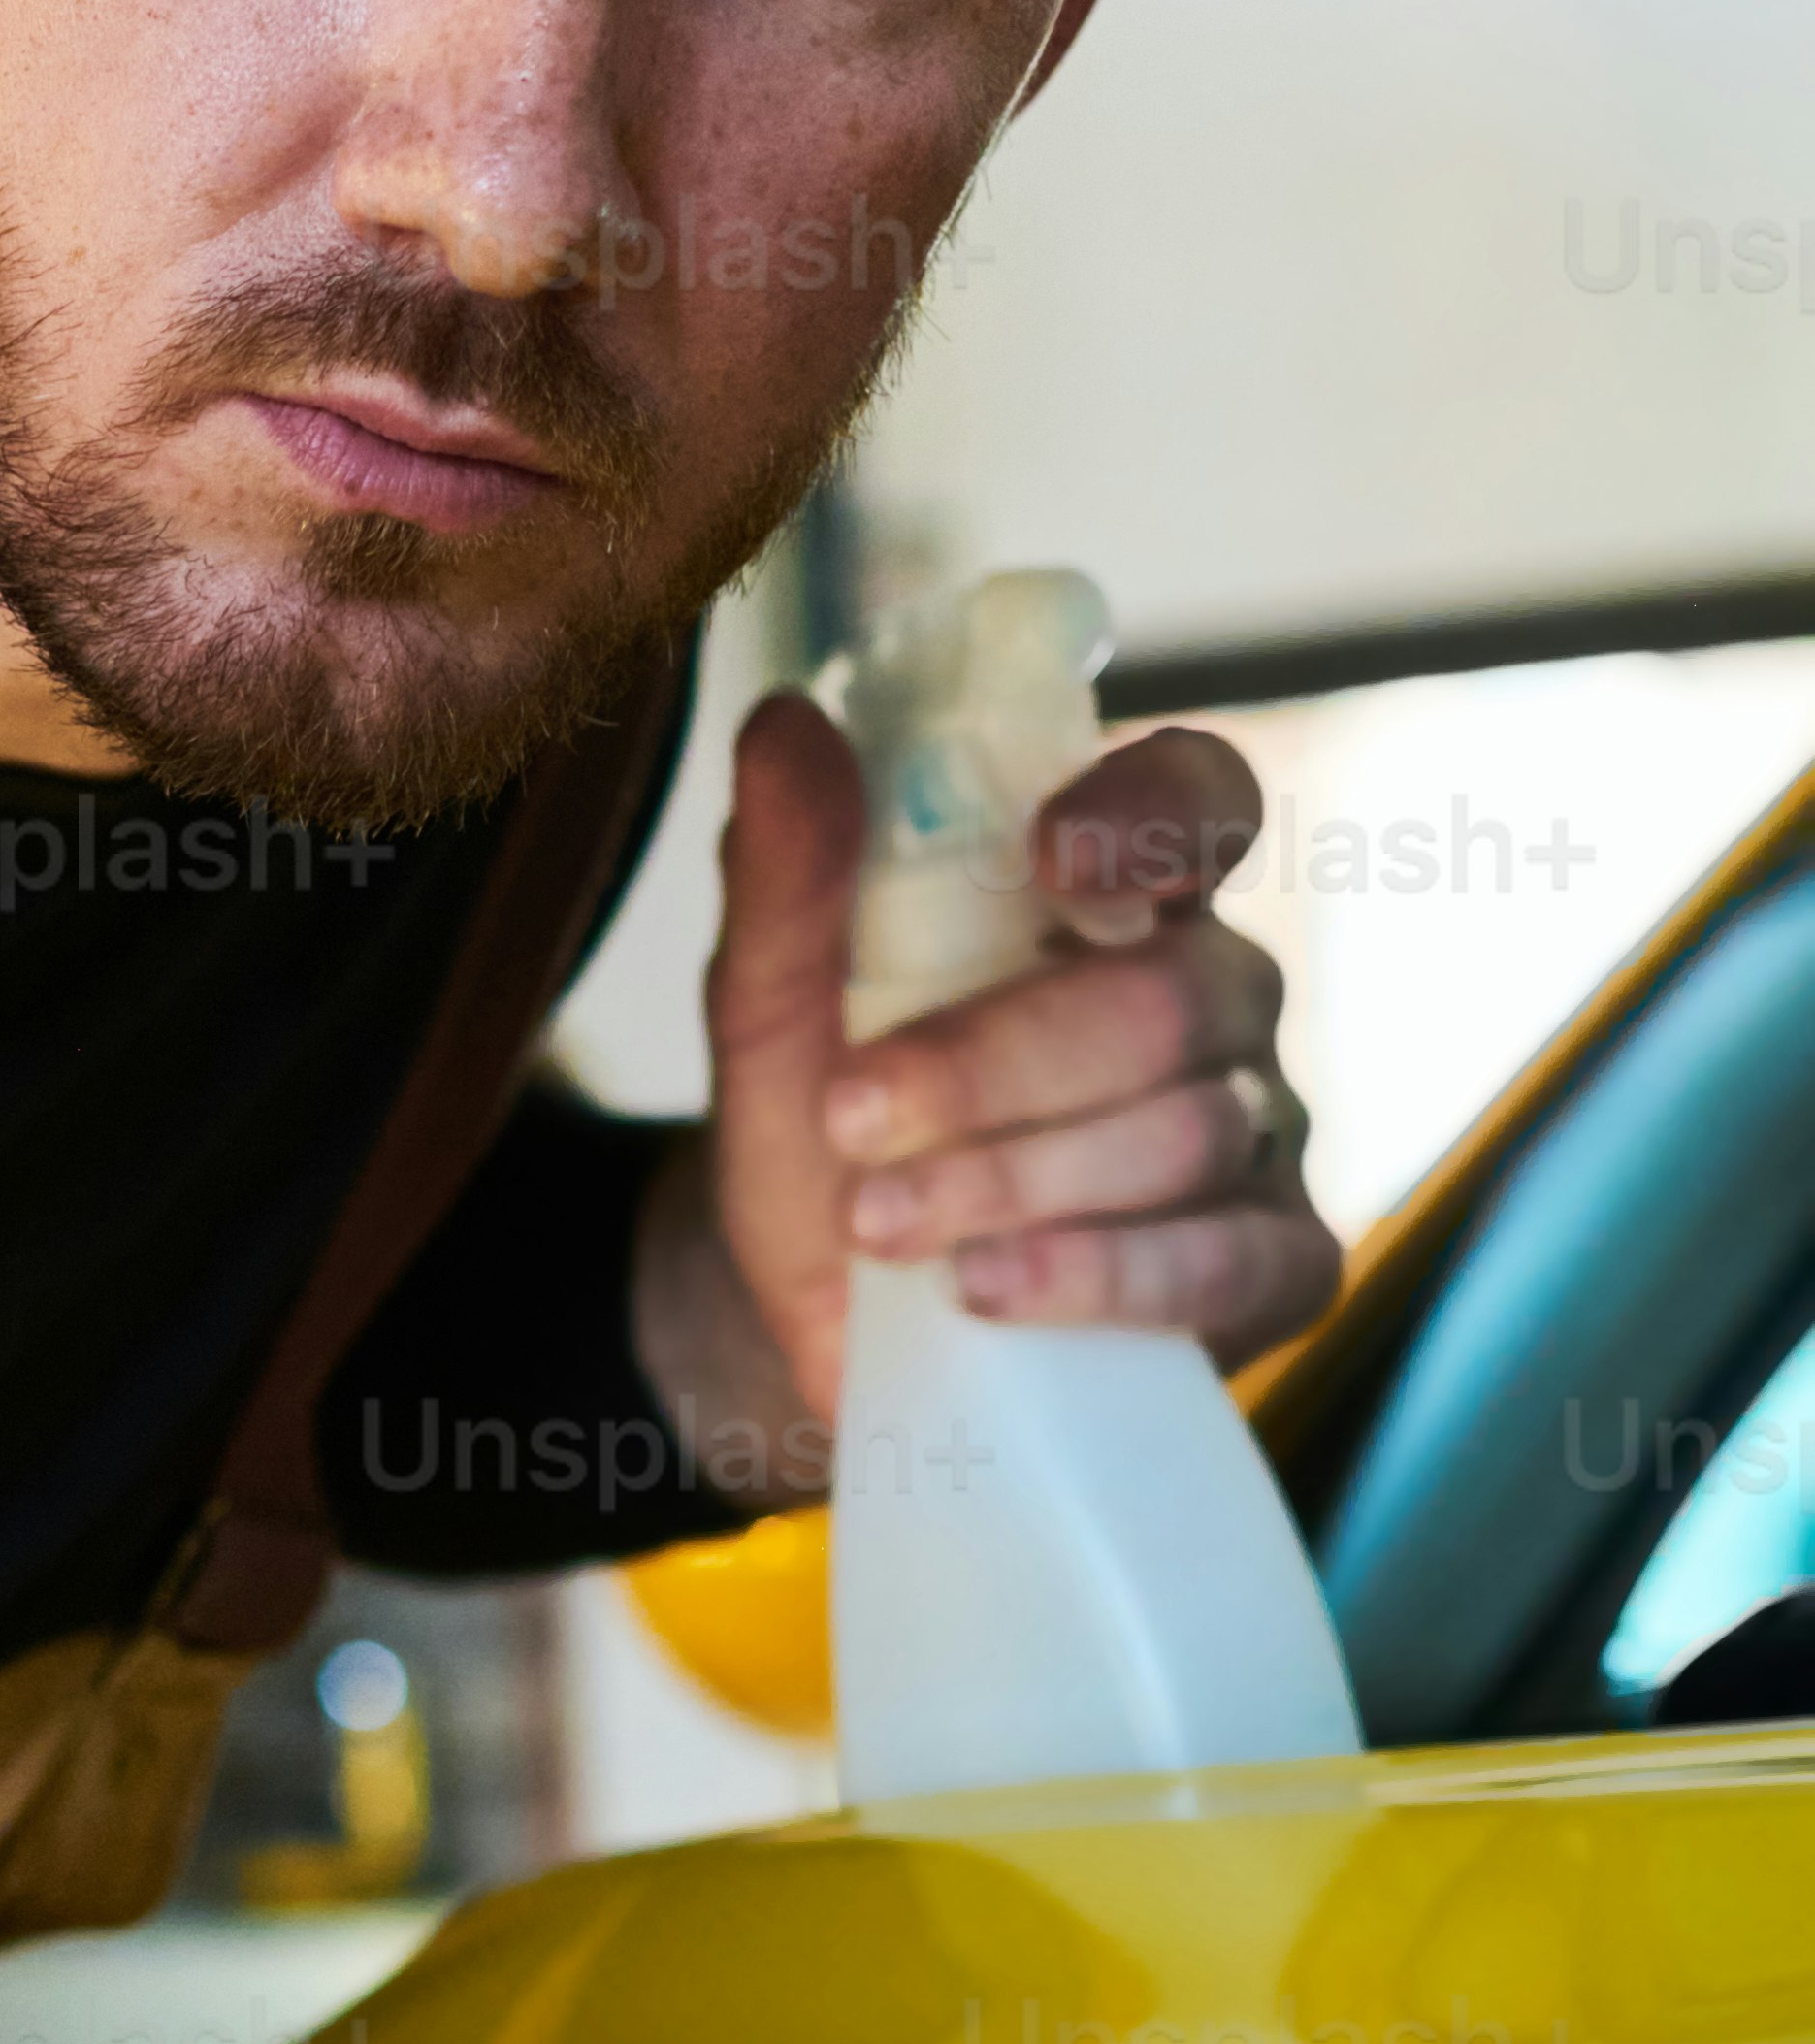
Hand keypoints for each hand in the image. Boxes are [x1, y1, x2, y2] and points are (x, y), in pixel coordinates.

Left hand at [648, 682, 1339, 1471]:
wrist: (803, 1317)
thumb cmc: (823, 1133)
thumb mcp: (773, 1009)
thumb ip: (788, 877)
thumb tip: (788, 726)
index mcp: (1117, 900)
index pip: (1200, 802)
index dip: (1153, 814)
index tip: (1048, 857)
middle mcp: (1207, 999)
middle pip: (1169, 995)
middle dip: (1001, 1059)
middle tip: (854, 1114)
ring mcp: (1254, 1133)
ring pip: (1192, 1130)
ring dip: (1018, 1176)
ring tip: (878, 1219)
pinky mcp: (1270, 1266)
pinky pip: (1238, 1262)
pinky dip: (1107, 1275)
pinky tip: (989, 1285)